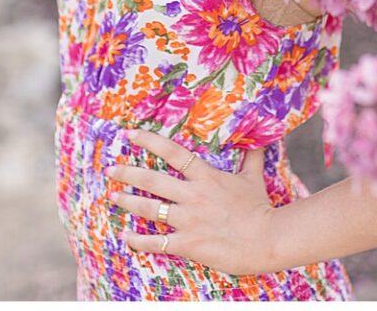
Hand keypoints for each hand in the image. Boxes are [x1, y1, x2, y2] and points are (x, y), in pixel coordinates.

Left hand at [107, 127, 276, 276]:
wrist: (266, 239)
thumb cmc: (259, 207)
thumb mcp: (253, 177)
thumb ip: (251, 157)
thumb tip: (260, 137)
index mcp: (207, 177)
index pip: (174, 153)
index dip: (150, 141)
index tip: (131, 134)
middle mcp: (194, 196)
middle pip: (153, 181)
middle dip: (128, 173)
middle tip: (110, 169)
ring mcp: (188, 220)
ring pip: (150, 209)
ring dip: (128, 202)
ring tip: (113, 197)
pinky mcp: (187, 243)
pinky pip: (156, 242)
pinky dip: (138, 240)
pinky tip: (126, 236)